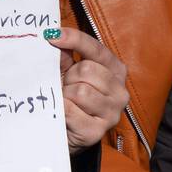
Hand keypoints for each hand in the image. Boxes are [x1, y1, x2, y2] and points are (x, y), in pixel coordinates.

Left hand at [46, 27, 129, 153]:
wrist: (63, 135)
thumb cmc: (68, 98)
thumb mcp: (68, 73)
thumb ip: (65, 55)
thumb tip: (52, 36)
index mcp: (116, 71)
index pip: (96, 49)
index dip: (74, 39)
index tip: (51, 36)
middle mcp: (120, 92)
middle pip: (87, 69)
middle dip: (69, 77)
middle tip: (65, 88)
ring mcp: (112, 113)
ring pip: (80, 91)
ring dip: (65, 95)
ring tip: (65, 102)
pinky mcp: (97, 132)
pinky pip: (72, 111)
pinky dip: (61, 110)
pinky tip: (62, 115)